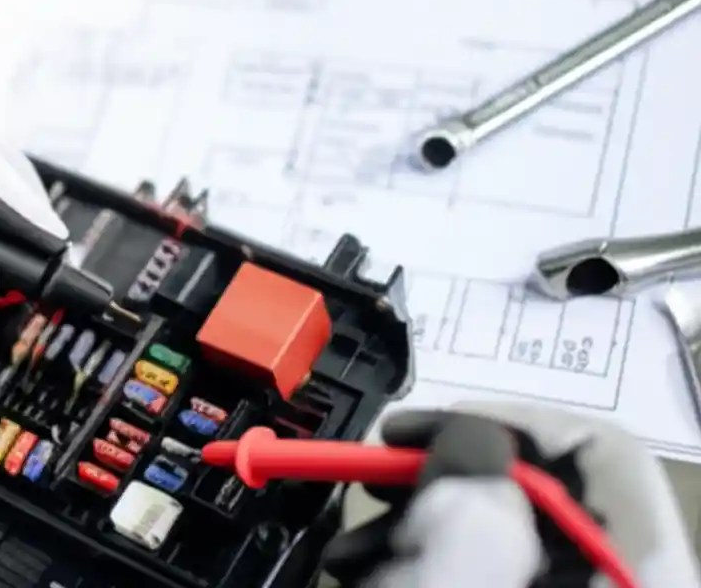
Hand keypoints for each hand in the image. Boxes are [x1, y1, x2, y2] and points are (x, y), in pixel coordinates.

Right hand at [322, 401, 698, 587]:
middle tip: (374, 475)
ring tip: (354, 543)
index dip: (501, 421)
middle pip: (551, 489)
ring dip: (425, 521)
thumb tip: (461, 438)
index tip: (416, 427)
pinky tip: (375, 569)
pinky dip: (431, 560)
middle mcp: (619, 583)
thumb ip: (469, 510)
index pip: (602, 451)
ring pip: (512, 534)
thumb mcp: (453, 587)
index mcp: (637, 573)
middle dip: (447, 473)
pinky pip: (494, 569)